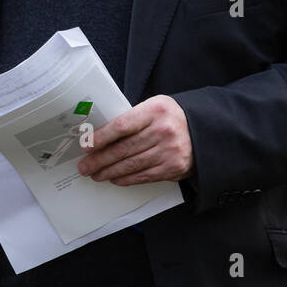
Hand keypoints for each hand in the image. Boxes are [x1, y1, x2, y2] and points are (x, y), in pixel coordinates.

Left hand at [77, 95, 192, 184]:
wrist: (201, 131)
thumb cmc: (169, 118)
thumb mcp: (153, 108)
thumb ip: (132, 119)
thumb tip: (100, 136)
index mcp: (155, 110)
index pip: (122, 125)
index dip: (101, 137)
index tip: (87, 145)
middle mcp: (163, 130)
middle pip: (124, 148)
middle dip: (100, 159)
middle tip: (85, 166)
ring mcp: (169, 151)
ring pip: (131, 165)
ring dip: (109, 171)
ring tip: (95, 174)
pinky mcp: (172, 168)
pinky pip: (143, 176)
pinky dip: (126, 178)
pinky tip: (114, 178)